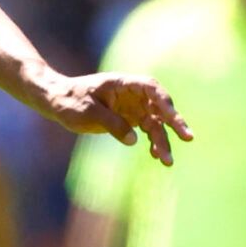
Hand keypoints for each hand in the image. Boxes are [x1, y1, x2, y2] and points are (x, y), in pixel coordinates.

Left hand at [40, 71, 192, 165]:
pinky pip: (147, 131)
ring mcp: (134, 106)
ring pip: (155, 123)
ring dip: (163, 141)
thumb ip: (112, 124)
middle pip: (160, 108)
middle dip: (174, 123)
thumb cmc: (70, 101)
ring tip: (167, 162)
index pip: (152, 88)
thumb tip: (135, 140)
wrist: (57, 100)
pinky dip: (152, 143)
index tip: (172, 115)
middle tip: (188, 137)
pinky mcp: (130, 119)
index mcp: (125, 84)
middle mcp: (134, 94)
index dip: (165, 101)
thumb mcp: (88, 112)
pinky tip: (156, 156)